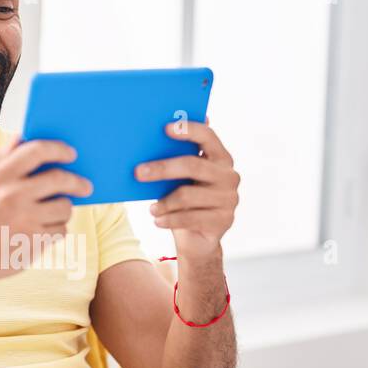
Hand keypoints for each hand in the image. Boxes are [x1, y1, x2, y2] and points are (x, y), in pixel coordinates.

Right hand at [0, 138, 92, 283]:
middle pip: (59, 179)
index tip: (71, 154)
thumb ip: (3, 159)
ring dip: (63, 211)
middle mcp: (12, 195)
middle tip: (86, 186)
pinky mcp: (35, 241)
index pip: (36, 151)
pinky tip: (41, 233)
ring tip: (51, 215)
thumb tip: (23, 135)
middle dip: (77, 182)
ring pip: (64, 207)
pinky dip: (56, 231)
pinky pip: (62, 230)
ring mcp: (25, 219)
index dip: (58, 149)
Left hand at [136, 119, 238, 257]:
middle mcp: (229, 175)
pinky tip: (157, 220)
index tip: (165, 128)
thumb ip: (176, 161)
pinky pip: (190, 218)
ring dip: (165, 202)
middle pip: (193, 165)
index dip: (188, 130)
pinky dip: (170, 220)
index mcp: (220, 158)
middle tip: (138, 173)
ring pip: (188, 195)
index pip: (208, 136)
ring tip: (152, 209)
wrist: (198, 239)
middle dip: (163, 168)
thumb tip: (149, 143)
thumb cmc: (185, 203)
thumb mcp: (182, 180)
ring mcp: (229, 199)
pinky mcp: (224, 220)